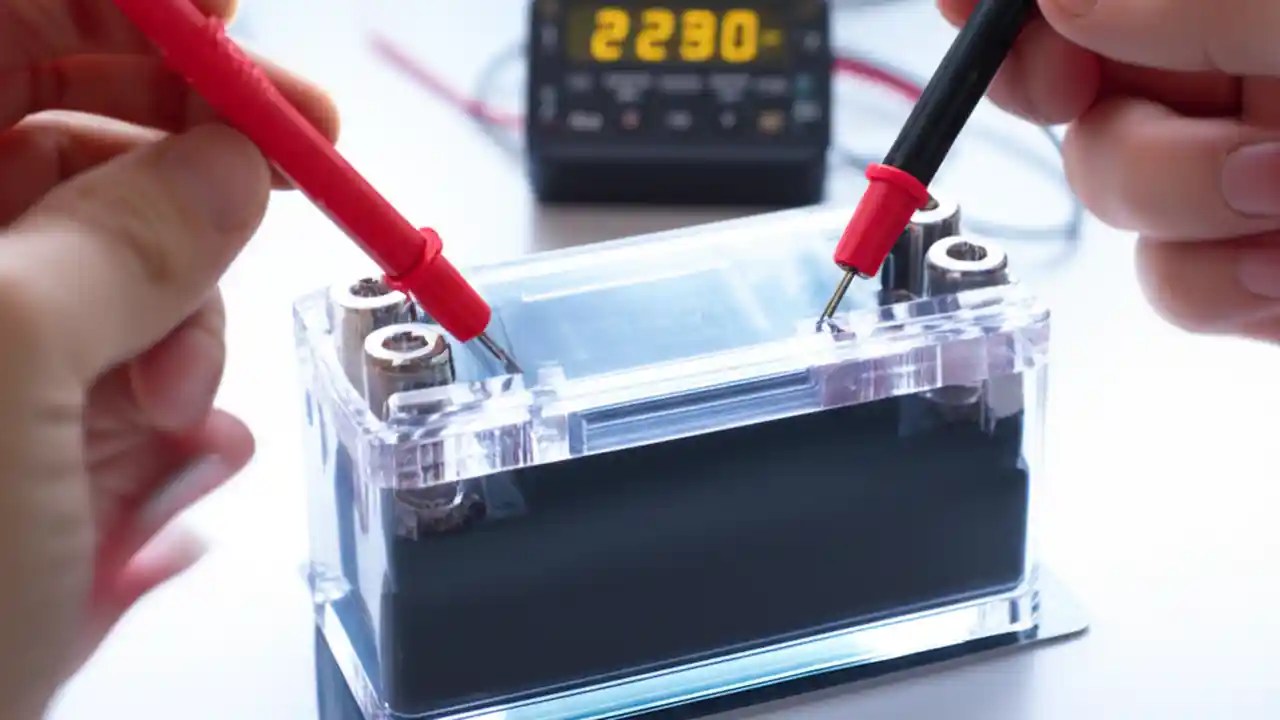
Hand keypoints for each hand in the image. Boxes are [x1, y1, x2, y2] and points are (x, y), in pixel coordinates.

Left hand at [0, 1, 337, 715]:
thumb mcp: (2, 369)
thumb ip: (129, 238)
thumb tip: (234, 165)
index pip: (7, 18)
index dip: (130, 6)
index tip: (234, 23)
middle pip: (73, 105)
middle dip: (193, 142)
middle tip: (303, 156)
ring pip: (134, 239)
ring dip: (191, 306)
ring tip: (163, 405)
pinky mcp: (42, 404)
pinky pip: (146, 343)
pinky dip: (184, 382)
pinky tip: (165, 445)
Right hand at [939, 0, 1279, 341]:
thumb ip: (1182, 4)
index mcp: (1237, 4)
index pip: (1082, 0)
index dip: (1002, 10)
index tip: (958, 10)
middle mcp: (1235, 80)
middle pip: (1071, 86)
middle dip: (1066, 96)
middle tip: (1064, 87)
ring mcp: (1233, 183)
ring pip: (1111, 193)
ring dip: (1174, 200)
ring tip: (1277, 186)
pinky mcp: (1250, 274)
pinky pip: (1172, 285)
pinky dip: (1214, 287)